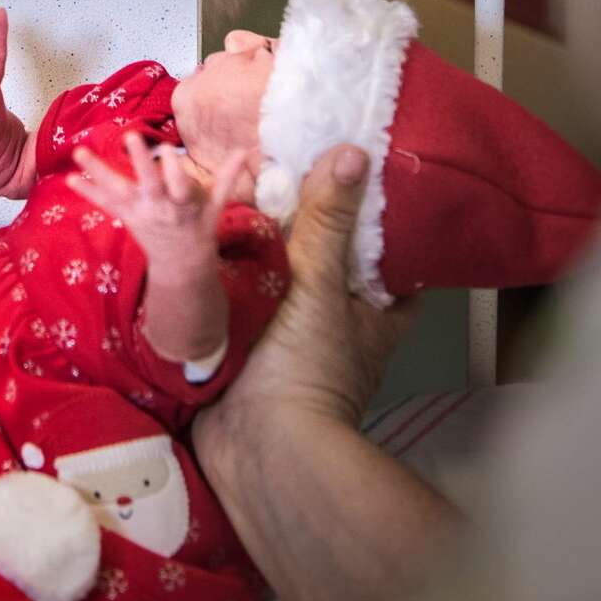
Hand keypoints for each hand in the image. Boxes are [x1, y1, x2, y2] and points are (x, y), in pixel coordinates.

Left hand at [68, 131, 246, 270]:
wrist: (182, 266)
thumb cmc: (201, 228)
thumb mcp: (217, 206)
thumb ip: (226, 178)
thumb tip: (244, 152)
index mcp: (184, 204)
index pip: (180, 186)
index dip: (173, 169)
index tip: (167, 149)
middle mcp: (160, 207)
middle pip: (149, 183)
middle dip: (139, 162)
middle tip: (129, 136)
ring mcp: (140, 212)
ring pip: (118, 190)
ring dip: (98, 171)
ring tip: (78, 152)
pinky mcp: (127, 217)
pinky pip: (105, 204)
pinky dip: (88, 192)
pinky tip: (69, 178)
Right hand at [193, 146, 416, 467]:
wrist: (256, 448)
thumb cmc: (307, 370)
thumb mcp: (322, 286)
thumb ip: (330, 221)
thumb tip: (353, 152)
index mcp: (373, 319)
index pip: (395, 269)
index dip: (385, 232)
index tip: (366, 188)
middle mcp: (336, 331)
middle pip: (330, 268)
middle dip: (308, 232)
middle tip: (288, 176)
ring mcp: (288, 344)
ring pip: (280, 284)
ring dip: (260, 253)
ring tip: (240, 194)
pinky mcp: (243, 352)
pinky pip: (238, 303)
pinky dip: (227, 278)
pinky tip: (206, 239)